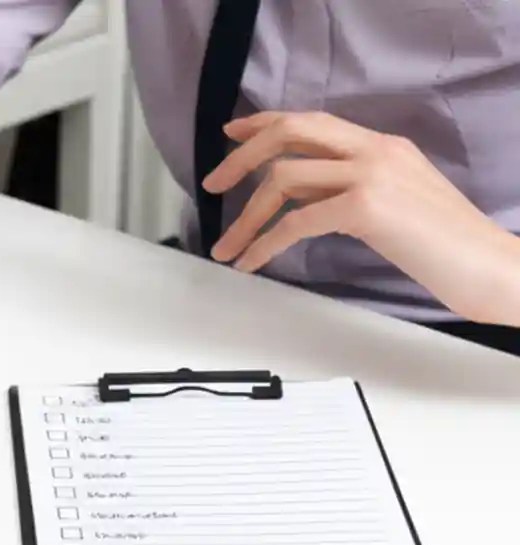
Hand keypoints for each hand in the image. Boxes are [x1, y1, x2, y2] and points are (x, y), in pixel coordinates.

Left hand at [203, 111, 519, 326]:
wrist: (488, 266)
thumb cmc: (444, 247)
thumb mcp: (393, 203)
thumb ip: (347, 189)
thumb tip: (298, 194)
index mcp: (382, 145)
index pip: (311, 120)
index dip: (265, 124)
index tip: (233, 135)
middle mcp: (375, 150)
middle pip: (290, 132)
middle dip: (241, 157)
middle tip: (212, 185)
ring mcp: (370, 174)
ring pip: (283, 178)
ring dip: (246, 217)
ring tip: (226, 247)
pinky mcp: (366, 206)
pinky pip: (295, 220)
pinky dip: (264, 242)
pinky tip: (251, 261)